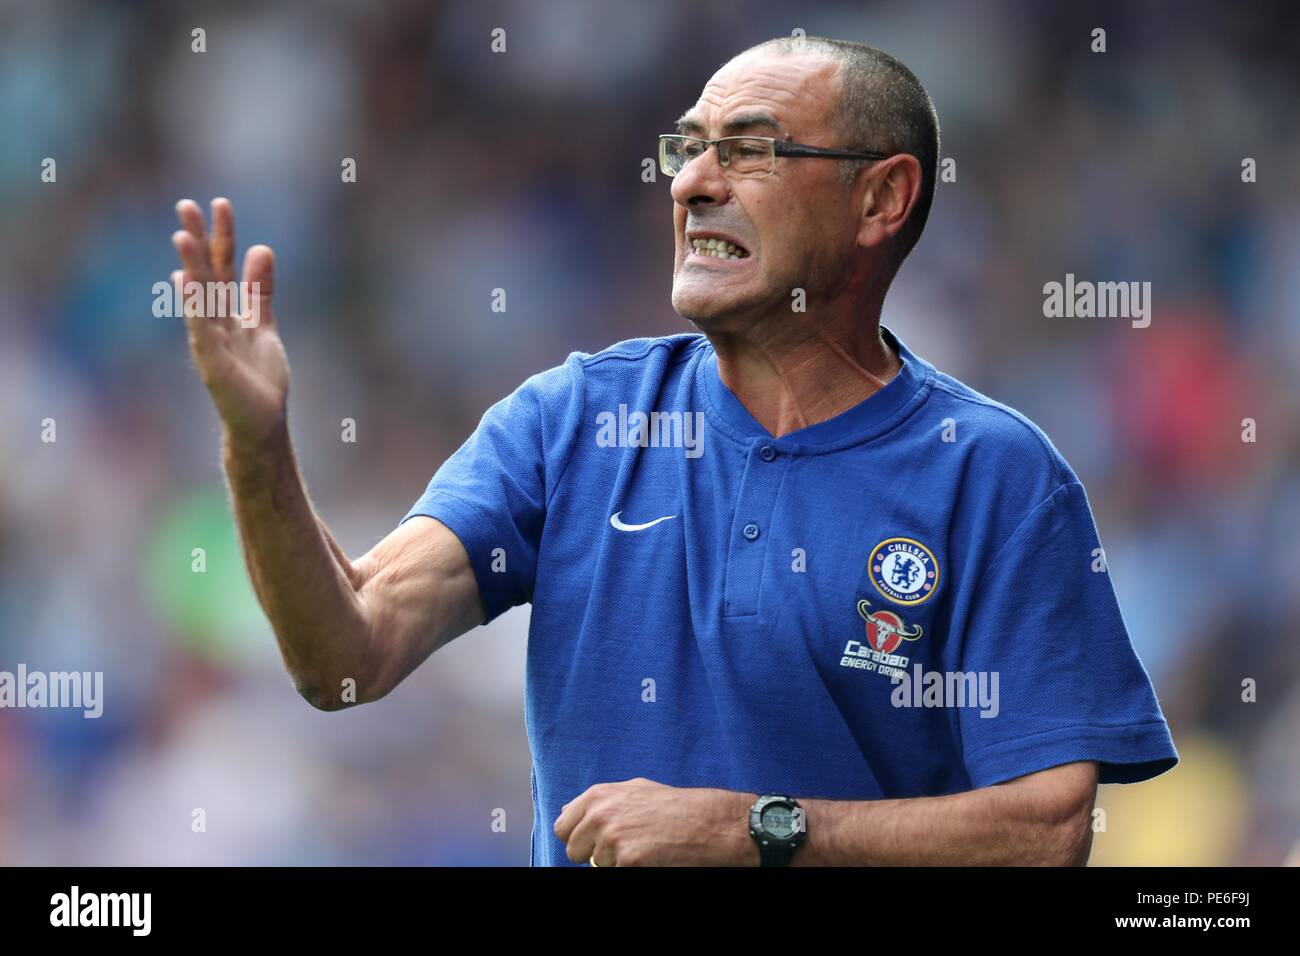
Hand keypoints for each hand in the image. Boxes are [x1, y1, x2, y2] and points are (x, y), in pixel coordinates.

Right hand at [171, 198, 289, 444]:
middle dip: (198, 240)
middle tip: (186, 204)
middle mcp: (215, 321)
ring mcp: (211, 340)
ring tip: (183, 235)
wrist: (261, 423)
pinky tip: (186, 282)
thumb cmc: (259, 377)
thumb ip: (260, 291)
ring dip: (191, 267)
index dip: (222, 236)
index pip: (224, 266)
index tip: (220, 203)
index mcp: (228, 311)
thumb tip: (262, 248)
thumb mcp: (263, 324)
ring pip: (201, 298)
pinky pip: (201, 329)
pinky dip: (195, 307)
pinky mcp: (212, 362)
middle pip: (206, 274)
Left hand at [554, 777, 756, 865]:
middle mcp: (599, 814)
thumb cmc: (671, 806)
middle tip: (622, 847)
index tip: (595, 840)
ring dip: (615, 862)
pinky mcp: (627, 860)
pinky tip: (649, 857)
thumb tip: (567, 810)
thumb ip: (597, 801)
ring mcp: (612, 838)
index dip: (578, 838)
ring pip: (596, 866)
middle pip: (573, 851)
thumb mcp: (631, 791)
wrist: (705, 822)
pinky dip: (631, 869)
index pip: (563, 828)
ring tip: (643, 847)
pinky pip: (615, 872)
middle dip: (592, 854)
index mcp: (597, 796)